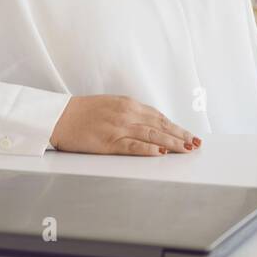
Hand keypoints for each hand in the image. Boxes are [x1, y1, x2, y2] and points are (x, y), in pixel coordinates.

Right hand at [49, 95, 201, 154]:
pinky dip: (148, 149)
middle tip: (196, 144)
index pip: (159, 117)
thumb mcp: (112, 106)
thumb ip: (131, 114)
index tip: (189, 135)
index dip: (176, 127)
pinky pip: (132, 145)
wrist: (60, 116)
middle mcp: (127, 114)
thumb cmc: (84, 112)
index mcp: (128, 104)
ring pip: (152, 135)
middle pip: (160, 126)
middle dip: (180, 135)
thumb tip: (151, 125)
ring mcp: (118, 127)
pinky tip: (160, 152)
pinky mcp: (108, 141)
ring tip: (186, 149)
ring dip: (171, 143)